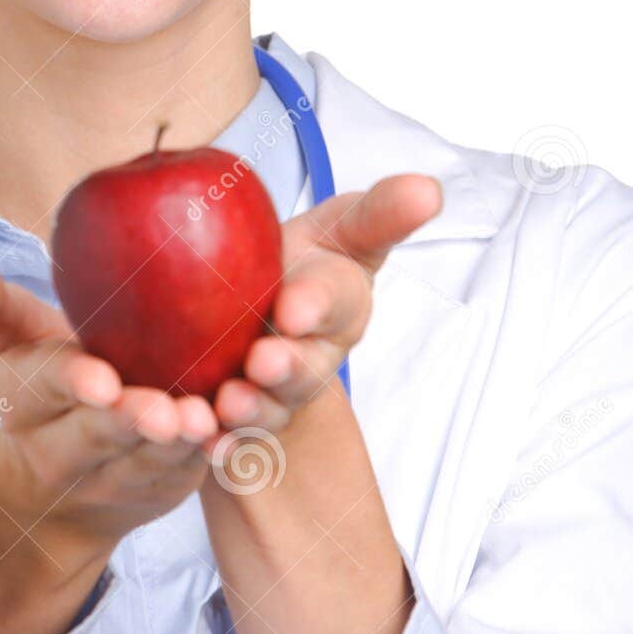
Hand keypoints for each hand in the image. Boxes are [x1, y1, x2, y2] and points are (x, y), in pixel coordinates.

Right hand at [0, 263, 220, 561]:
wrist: (56, 495)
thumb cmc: (39, 393)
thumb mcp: (4, 349)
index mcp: (25, 404)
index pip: (42, 387)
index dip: (69, 382)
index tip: (101, 379)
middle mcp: (67, 449)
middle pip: (99, 433)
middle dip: (131, 421)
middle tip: (166, 408)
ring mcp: (119, 475)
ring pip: (149, 461)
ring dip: (179, 444)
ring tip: (207, 420)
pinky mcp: (164, 487)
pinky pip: (189, 474)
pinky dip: (211, 456)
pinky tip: (235, 433)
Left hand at [208, 173, 442, 441]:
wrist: (254, 309)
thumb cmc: (305, 263)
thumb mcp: (340, 227)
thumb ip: (381, 212)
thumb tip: (431, 189)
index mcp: (342, 304)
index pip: (337, 301)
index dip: (317, 305)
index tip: (292, 307)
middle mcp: (315, 356)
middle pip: (305, 368)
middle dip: (287, 367)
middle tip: (262, 362)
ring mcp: (277, 393)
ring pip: (268, 409)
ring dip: (251, 410)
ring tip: (227, 406)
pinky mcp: (240, 422)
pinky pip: (231, 440)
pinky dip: (220, 444)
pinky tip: (203, 440)